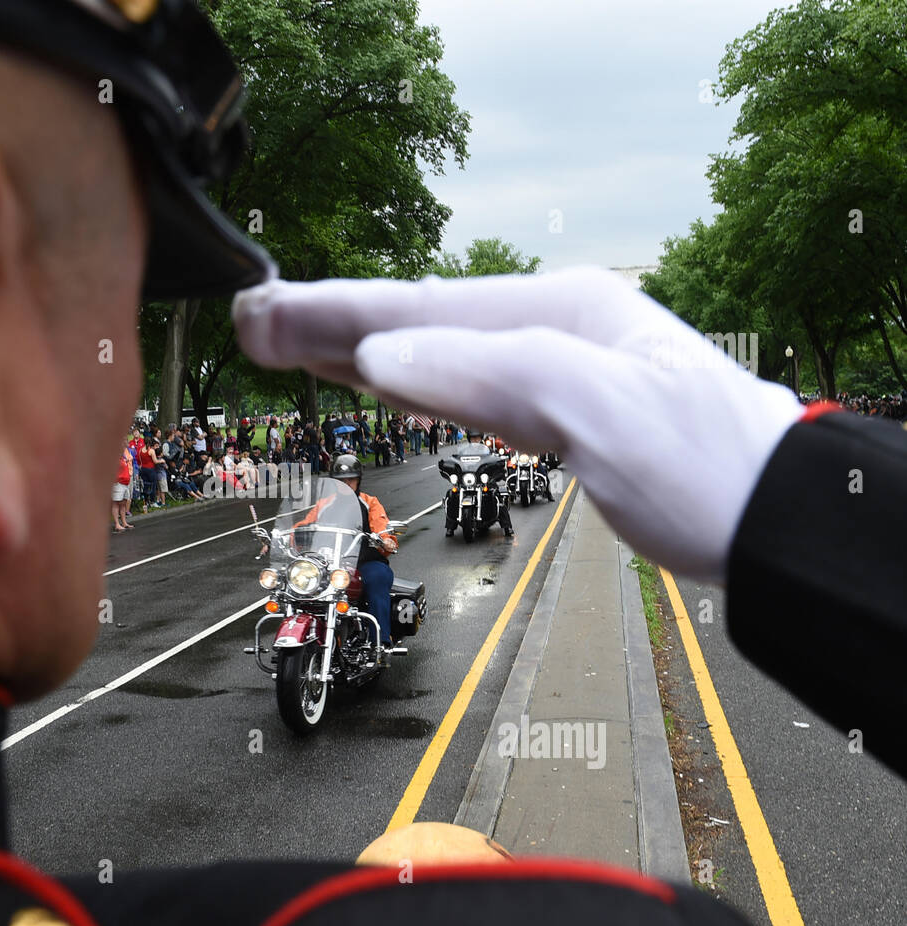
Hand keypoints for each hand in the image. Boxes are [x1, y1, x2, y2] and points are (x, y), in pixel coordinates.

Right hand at [233, 268, 803, 581]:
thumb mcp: (600, 410)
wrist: (774, 519)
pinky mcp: (555, 407)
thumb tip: (381, 350)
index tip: (266, 312)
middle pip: (417, 318)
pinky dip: (407, 375)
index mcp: (559, 311)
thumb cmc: (705, 468)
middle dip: (329, 321)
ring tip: (288, 340)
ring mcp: (553, 364)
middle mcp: (550, 325)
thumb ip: (491, 372)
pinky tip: (380, 374)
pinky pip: (459, 382)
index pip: (423, 306)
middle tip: (251, 320)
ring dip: (356, 345)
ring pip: (432, 348)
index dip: (336, 312)